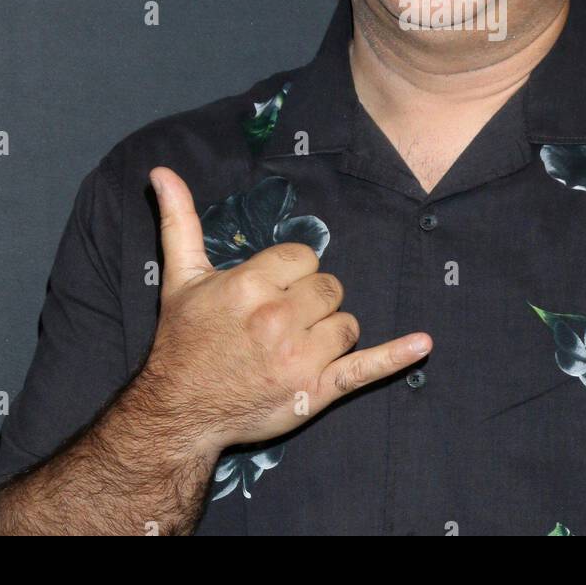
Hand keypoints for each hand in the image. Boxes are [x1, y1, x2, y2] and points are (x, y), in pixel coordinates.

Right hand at [138, 166, 431, 453]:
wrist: (178, 412)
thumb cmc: (182, 342)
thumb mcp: (180, 278)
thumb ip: (179, 222)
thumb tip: (162, 171)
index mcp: (250, 285)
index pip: (303, 257)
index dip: (291, 272)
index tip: (272, 290)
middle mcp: (278, 318)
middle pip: (329, 287)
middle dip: (312, 300)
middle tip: (282, 320)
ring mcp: (300, 357)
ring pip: (346, 322)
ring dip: (331, 331)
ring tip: (296, 345)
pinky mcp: (316, 390)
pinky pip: (365, 368)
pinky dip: (397, 356)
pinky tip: (423, 344)